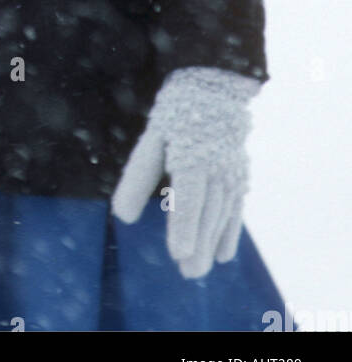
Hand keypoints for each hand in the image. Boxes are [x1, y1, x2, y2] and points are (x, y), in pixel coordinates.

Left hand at [111, 66, 259, 277]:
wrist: (214, 90)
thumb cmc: (175, 115)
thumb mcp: (152, 140)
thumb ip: (138, 177)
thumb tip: (122, 216)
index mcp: (192, 156)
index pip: (188, 198)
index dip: (183, 226)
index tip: (178, 251)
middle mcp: (216, 168)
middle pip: (207, 213)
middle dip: (198, 245)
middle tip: (188, 272)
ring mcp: (231, 173)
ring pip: (221, 214)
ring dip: (210, 243)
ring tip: (196, 269)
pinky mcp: (239, 176)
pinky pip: (235, 208)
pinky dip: (230, 232)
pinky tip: (222, 254)